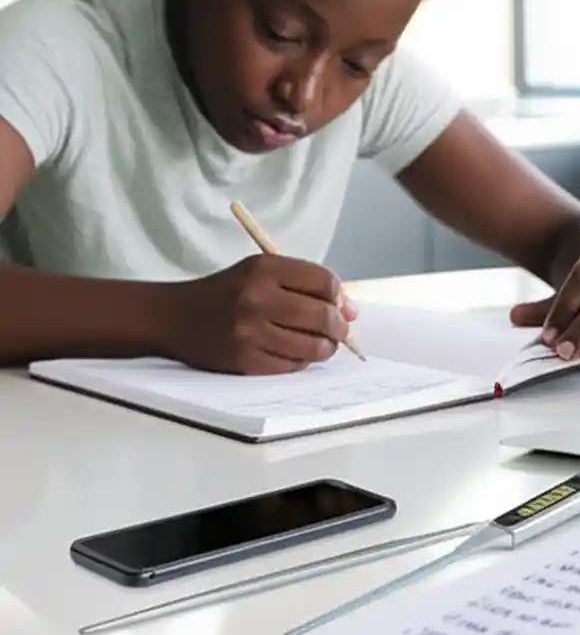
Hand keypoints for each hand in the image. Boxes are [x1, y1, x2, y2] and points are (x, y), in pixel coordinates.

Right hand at [167, 255, 357, 374]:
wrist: (172, 316)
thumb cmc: (225, 293)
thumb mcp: (259, 274)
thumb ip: (304, 285)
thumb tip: (351, 310)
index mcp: (263, 268)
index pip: (324, 281)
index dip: (339, 296)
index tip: (340, 306)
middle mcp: (256, 297)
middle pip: (323, 316)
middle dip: (339, 327)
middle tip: (338, 331)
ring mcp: (250, 331)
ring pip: (313, 346)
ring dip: (325, 348)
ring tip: (321, 345)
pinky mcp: (244, 359)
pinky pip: (292, 365)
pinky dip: (301, 362)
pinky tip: (295, 353)